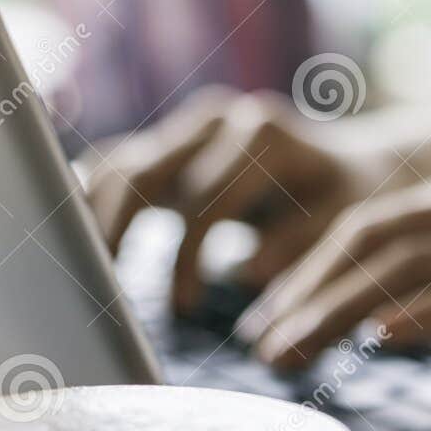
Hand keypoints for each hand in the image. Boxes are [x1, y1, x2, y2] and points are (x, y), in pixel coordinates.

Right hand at [85, 88, 396, 312]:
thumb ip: (296, 247)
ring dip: (95, 220)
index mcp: (262, 136)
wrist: (350, 171)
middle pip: (144, 172)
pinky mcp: (173, 142)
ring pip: (121, 165)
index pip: (203, 201)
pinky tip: (80, 245)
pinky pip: (121, 166)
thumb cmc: (346, 208)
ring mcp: (190, 126)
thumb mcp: (337, 229)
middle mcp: (218, 120)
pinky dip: (96, 202)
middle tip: (102, 291)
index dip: (185, 259)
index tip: (182, 310)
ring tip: (83, 276)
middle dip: (117, 234)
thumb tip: (244, 274)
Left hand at [235, 162, 430, 368]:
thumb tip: (384, 319)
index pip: (366, 224)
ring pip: (407, 264)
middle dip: (305, 293)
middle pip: (371, 238)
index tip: (266, 316)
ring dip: (340, 311)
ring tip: (296, 351)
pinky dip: (423, 314)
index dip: (307, 271)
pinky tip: (382, 340)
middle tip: (260, 345)